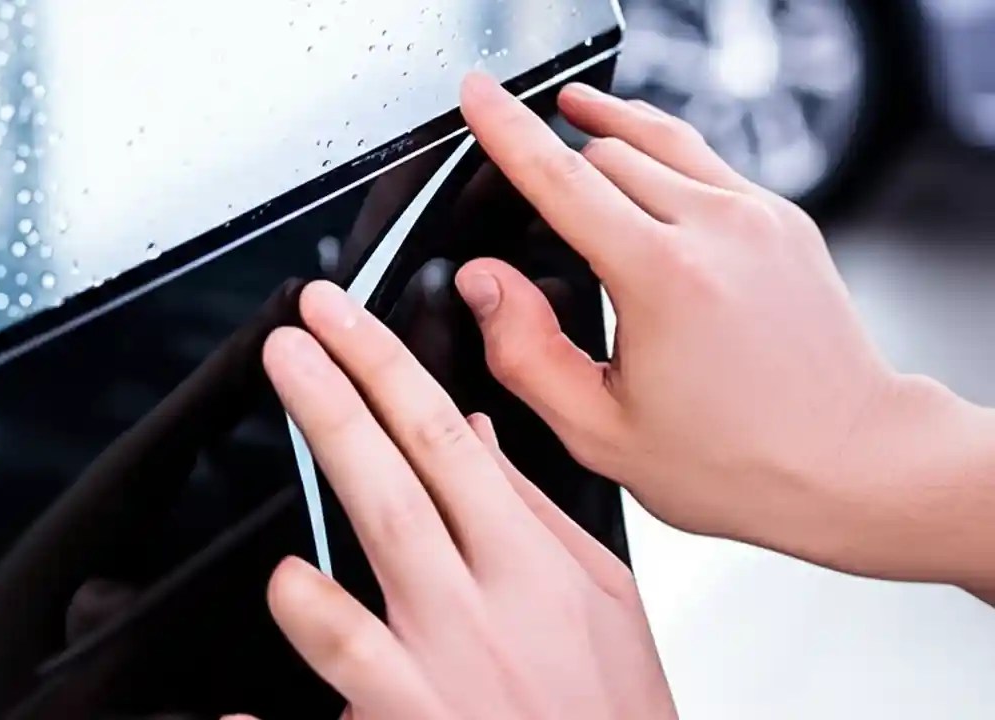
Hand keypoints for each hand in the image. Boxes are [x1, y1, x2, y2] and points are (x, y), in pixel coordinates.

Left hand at [253, 281, 675, 718]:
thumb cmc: (610, 707)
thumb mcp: (602, 595)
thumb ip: (531, 507)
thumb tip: (476, 431)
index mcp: (531, 565)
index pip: (447, 442)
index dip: (387, 369)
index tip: (341, 322)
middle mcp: (479, 613)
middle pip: (394, 490)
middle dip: (336, 404)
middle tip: (289, 346)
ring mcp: (435, 675)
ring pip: (356, 593)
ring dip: (309, 547)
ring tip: (282, 478)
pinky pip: (334, 686)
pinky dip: (289, 663)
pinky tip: (255, 642)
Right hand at [454, 73, 994, 588]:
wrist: (851, 463)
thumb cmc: (735, 463)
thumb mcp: (602, 431)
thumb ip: (526, 352)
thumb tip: (483, 283)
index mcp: (664, 279)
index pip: (563, 179)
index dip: (507, 130)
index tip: (477, 96)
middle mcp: (719, 229)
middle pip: (608, 150)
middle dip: (555, 152)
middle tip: (520, 174)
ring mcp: (760, 216)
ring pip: (660, 138)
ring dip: (606, 129)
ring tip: (572, 115)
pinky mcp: (785, 218)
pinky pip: (706, 159)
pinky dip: (660, 154)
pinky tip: (642, 168)